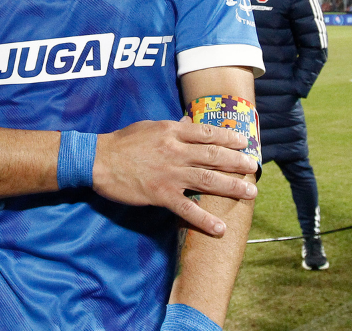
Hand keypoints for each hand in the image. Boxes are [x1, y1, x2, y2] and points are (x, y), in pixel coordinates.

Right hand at [92, 119, 258, 237]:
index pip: (208, 134)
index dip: (229, 137)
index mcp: (173, 132)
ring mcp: (170, 174)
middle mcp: (176, 152)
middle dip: (237, 162)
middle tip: (254, 168)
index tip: (244, 142)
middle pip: (214, 156)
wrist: (98, 160)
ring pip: (208, 180)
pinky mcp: (160, 195)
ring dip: (232, 187)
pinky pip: (187, 209)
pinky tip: (220, 228)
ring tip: (250, 192)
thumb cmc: (122, 142)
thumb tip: (190, 123)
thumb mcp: (149, 127)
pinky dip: (205, 219)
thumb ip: (173, 127)